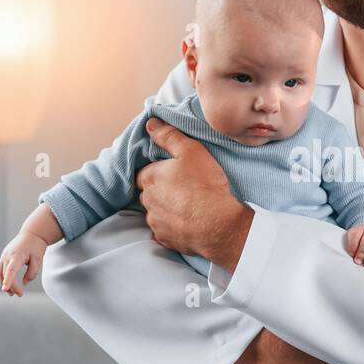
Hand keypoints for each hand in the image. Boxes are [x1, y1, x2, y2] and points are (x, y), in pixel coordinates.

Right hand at [0, 231, 48, 296]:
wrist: (31, 234)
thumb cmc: (36, 246)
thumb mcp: (38, 259)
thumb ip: (32, 273)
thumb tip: (24, 283)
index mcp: (17, 255)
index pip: (11, 270)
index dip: (8, 280)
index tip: (5, 289)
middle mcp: (7, 255)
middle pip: (6, 274)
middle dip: (12, 286)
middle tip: (20, 294)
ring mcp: (4, 256)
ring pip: (1, 273)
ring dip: (5, 283)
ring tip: (12, 293)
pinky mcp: (4, 257)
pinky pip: (1, 269)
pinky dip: (4, 278)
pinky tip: (9, 285)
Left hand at [138, 118, 251, 268]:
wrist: (219, 224)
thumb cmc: (205, 185)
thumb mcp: (191, 151)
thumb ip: (170, 136)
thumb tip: (151, 124)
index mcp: (150, 178)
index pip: (144, 173)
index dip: (157, 172)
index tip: (172, 174)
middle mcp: (148, 201)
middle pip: (148, 194)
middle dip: (160, 191)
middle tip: (182, 189)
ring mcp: (156, 222)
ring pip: (156, 213)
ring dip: (166, 210)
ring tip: (188, 207)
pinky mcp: (166, 240)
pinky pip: (165, 232)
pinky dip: (173, 227)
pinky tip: (188, 223)